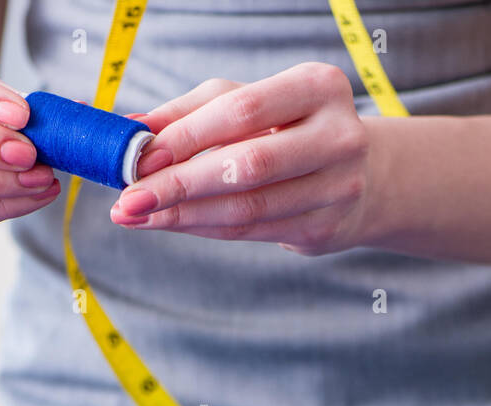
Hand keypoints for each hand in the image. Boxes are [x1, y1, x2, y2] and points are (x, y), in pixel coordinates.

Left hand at [109, 63, 373, 256]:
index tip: (139, 158)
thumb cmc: (290, 129)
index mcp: (317, 88)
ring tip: (135, 215)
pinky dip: (203, 228)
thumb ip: (192, 112)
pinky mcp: (326, 228)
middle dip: (179, 185)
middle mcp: (337, 136)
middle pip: (246, 166)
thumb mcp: (249, 103)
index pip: (241, 112)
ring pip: (246, 208)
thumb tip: (131, 128)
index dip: (186, 136)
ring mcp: (338, 187)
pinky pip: (251, 232)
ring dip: (183, 215)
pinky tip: (169, 223)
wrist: (362, 175)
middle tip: (128, 198)